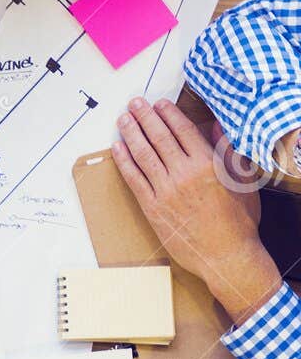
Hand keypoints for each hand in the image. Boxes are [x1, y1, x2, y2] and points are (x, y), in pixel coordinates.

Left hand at [113, 97, 282, 323]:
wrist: (225, 255)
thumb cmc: (238, 221)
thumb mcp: (242, 182)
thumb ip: (229, 153)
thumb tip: (217, 129)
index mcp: (208, 165)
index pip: (183, 131)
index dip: (168, 114)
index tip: (159, 103)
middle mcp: (184, 175)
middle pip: (159, 138)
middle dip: (145, 117)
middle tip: (135, 103)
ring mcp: (165, 191)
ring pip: (143, 155)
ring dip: (131, 134)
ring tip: (123, 119)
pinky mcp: (151, 207)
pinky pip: (134, 179)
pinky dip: (124, 161)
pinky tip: (117, 148)